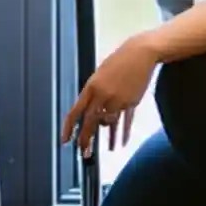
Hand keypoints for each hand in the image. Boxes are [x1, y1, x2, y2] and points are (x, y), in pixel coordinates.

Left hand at [61, 34, 158, 157]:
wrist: (140, 54)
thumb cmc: (118, 61)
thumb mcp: (100, 74)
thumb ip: (94, 94)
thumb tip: (93, 114)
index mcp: (91, 86)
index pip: (76, 111)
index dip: (69, 127)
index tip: (65, 140)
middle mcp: (103, 95)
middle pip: (91, 121)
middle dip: (86, 138)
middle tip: (83, 152)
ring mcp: (119, 99)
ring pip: (110, 123)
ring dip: (108, 137)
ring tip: (108, 149)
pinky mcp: (132, 102)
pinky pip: (126, 121)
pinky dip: (124, 132)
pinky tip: (122, 142)